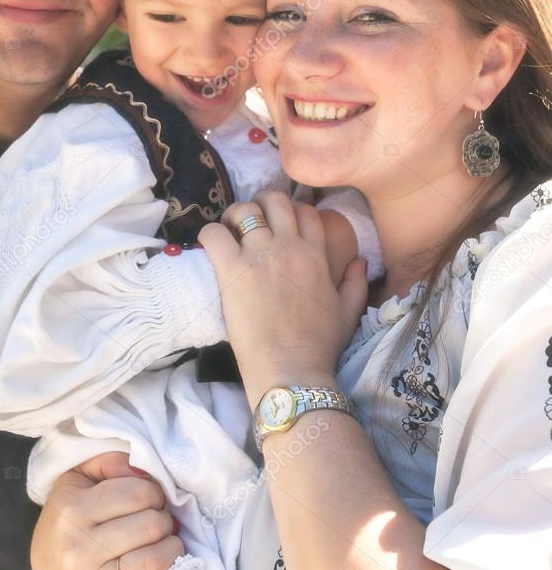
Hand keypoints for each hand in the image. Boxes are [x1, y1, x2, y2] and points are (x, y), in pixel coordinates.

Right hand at [31, 452, 182, 569]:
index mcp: (72, 509)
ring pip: (154, 559)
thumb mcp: (78, 480)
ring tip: (162, 546)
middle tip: (155, 523)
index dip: (153, 493)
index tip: (149, 500)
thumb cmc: (68, 521)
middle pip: (151, 524)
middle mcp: (77, 547)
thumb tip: (145, 470)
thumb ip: (110, 463)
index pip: (139, 492)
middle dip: (163, 520)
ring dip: (170, 550)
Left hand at [199, 191, 367, 404]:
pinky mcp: (232, 270)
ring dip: (233, 216)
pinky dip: (209, 234)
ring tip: (228, 233)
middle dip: (260, 204)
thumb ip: (356, 283)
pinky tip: (211, 247)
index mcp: (315, 254)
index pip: (305, 210)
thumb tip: (360, 260)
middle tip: (250, 222)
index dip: (291, 210)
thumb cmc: (319, 345)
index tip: (279, 223)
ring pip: (243, 210)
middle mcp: (288, 246)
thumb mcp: (348, 312)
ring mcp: (259, 255)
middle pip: (273, 200)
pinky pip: (214, 234)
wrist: (292, 370)